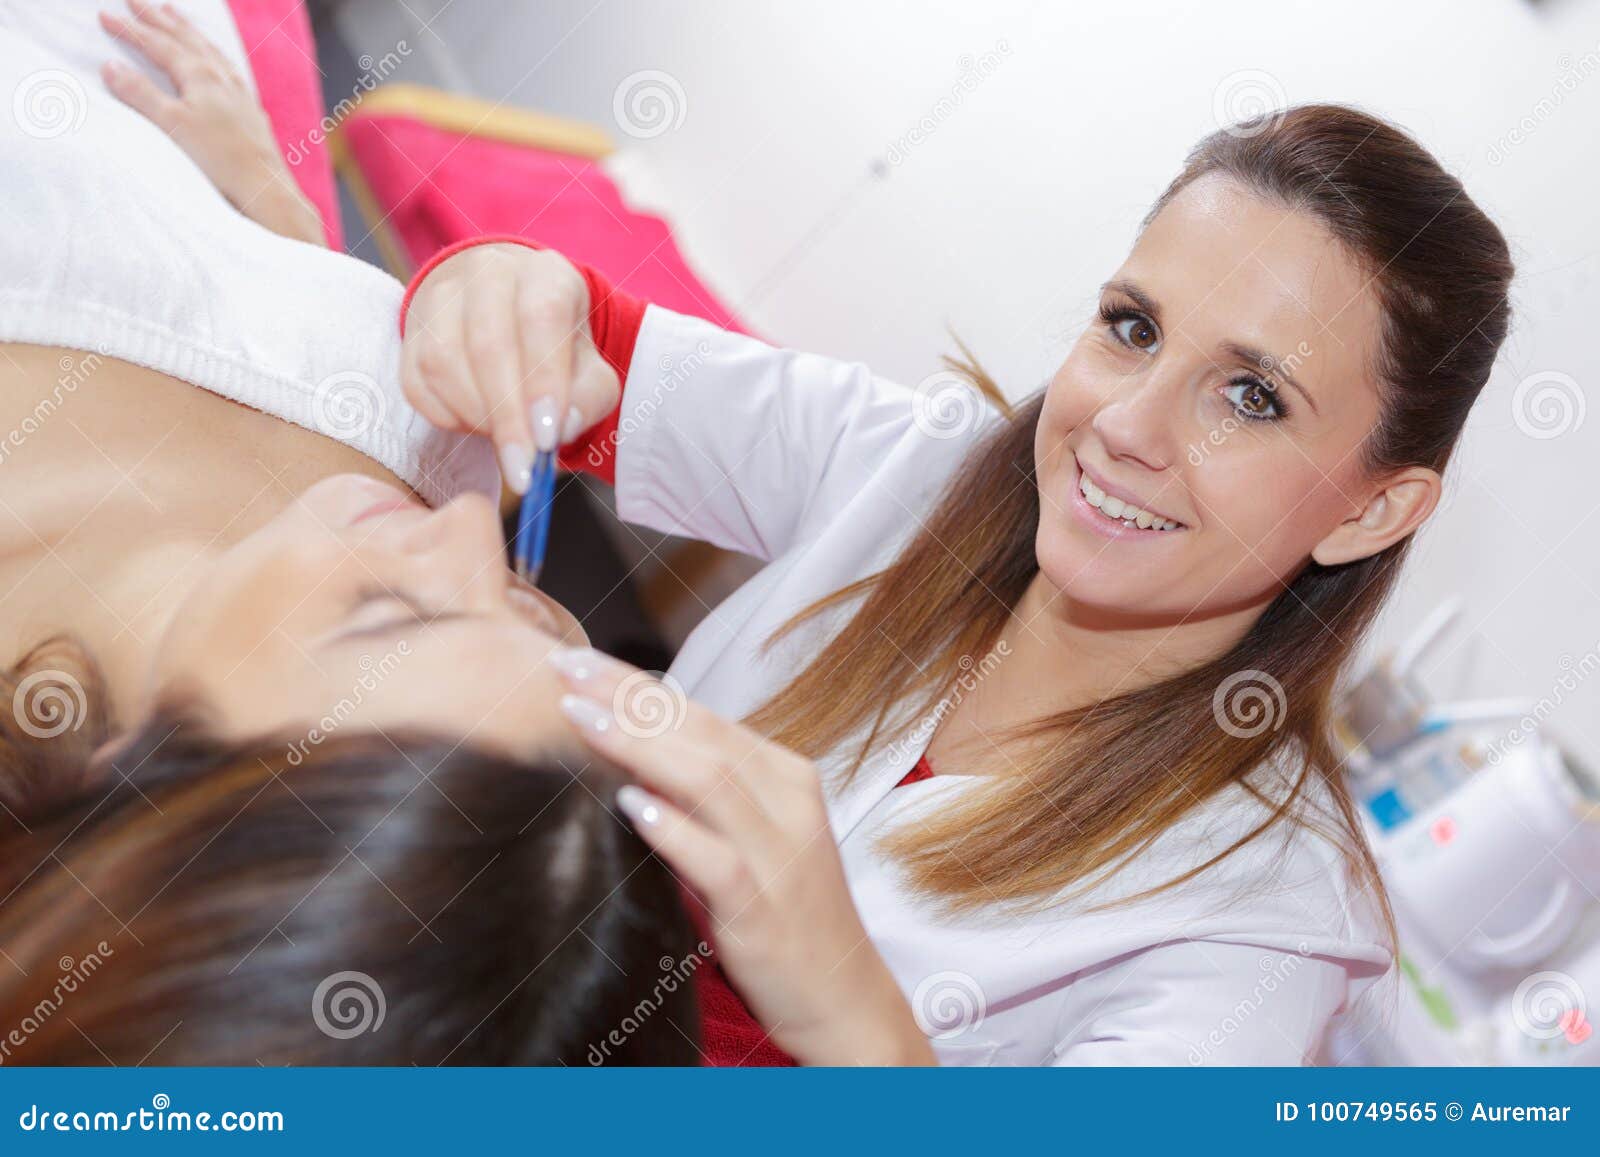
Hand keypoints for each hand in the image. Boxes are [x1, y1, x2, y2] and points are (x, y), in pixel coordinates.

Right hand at [98, 1, 322, 244]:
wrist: (263, 185)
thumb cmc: (217, 158)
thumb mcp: (171, 124)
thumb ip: (140, 93)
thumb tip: (110, 65)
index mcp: (199, 75)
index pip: (157, 44)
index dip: (130, 29)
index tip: (104, 14)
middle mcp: (221, 76)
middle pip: (184, 37)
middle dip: (156, 16)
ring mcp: (239, 90)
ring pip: (208, 48)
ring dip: (186, 29)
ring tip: (172, 13)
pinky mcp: (249, 108)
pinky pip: (227, 66)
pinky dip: (212, 52)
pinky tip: (214, 58)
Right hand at [400, 243, 621, 494]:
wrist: (508, 317)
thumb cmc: (558, 349)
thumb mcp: (592, 370)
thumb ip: (589, 397)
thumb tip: (563, 426)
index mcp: (545, 274)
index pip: (542, 316)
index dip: (544, 380)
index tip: (548, 438)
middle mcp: (488, 272)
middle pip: (488, 343)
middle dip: (507, 418)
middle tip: (523, 468)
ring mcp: (441, 297)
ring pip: (444, 363)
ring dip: (476, 418)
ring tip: (505, 440)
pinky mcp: (411, 333)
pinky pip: (418, 384)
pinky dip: (448, 417)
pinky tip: (476, 423)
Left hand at [546, 646, 934, 1065]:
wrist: (841, 997)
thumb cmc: (786, 913)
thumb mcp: (752, 836)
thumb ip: (706, 792)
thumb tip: (631, 748)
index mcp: (785, 775)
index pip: (701, 714)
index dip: (637, 683)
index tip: (578, 658)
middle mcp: (788, 801)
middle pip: (699, 732)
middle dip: (627, 695)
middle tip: (564, 665)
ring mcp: (781, 851)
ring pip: (707, 779)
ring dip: (638, 744)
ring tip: (580, 717)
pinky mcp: (764, 905)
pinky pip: (715, 858)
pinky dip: (671, 827)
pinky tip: (627, 803)